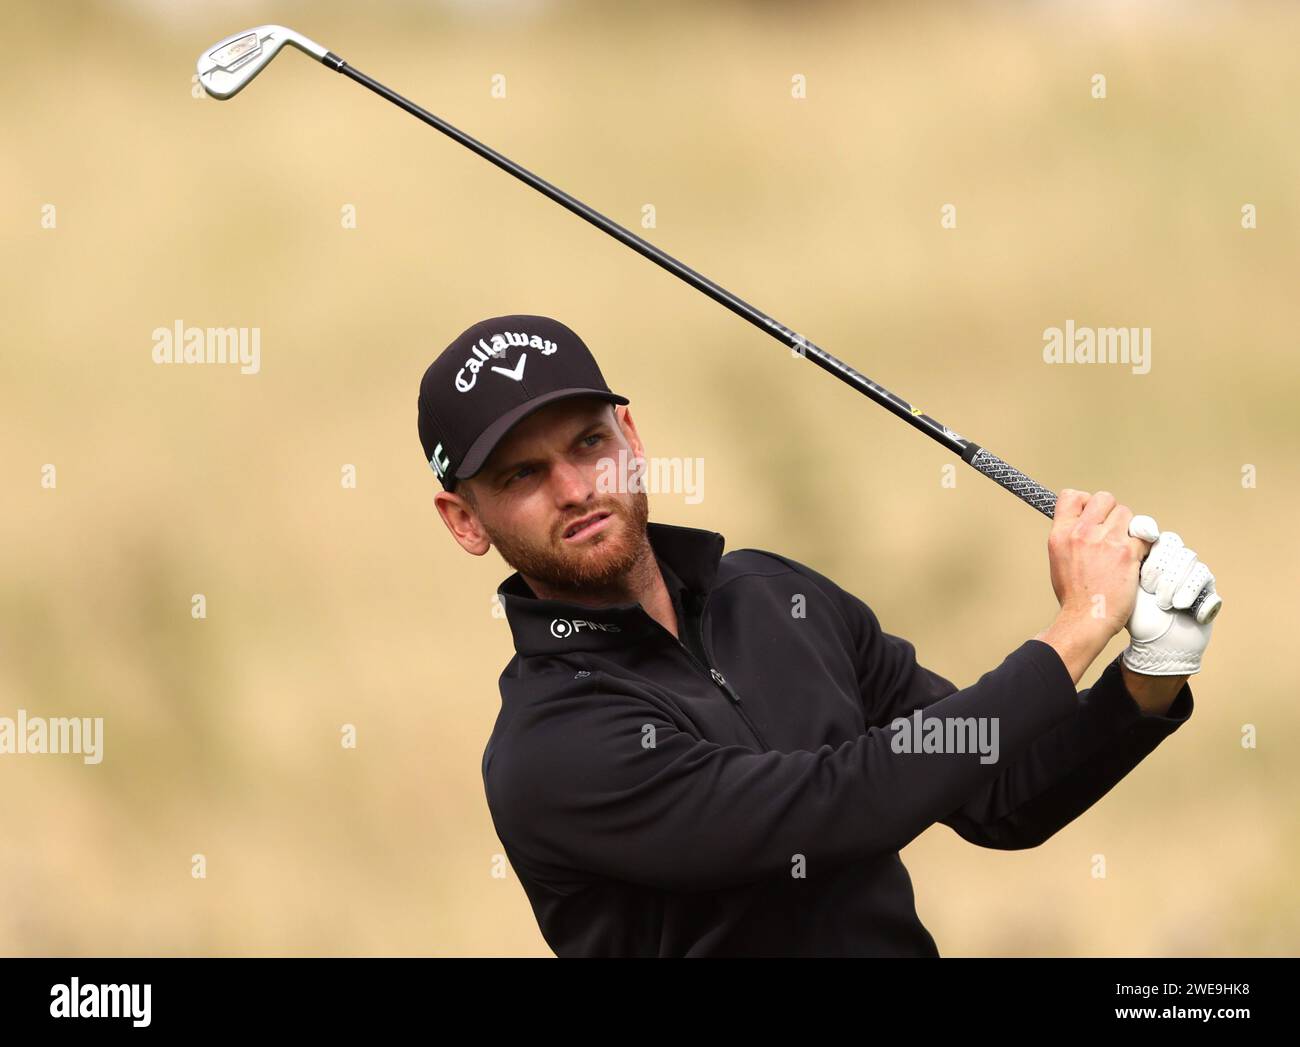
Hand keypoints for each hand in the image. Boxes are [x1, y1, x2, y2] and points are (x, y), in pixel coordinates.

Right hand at [1045, 490, 1148, 638]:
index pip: (1071, 496)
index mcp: (1061, 534)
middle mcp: (1081, 533)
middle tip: (1112, 531)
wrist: (1085, 619)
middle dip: (1111, 512)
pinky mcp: (1126, 553)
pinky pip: (1143, 535)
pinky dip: (1143, 544)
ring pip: (1126, 514)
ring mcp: (1105, 541)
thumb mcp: (1058, 558)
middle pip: (1104, 499)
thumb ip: (1070, 537)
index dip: (1086, 502)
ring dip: (1128, 527)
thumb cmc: (1073, 595)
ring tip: (1123, 547)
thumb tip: (1086, 523)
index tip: (1092, 515)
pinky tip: (1136, 556)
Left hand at [1122, 525, 1215, 675]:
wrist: (1157, 644)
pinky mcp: (1206, 585)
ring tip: (1162, 603)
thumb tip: (1119, 537)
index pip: (1150, 534)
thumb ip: (1121, 563)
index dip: (1147, 532)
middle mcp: (1170, 560)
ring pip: (1187, 557)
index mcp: (1147, 556)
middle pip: (1170, 543)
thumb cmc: (1135, 617)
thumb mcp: (1123, 588)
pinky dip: (1190, 590)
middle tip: (1148, 588)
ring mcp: (1190, 571)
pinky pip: (1203, 575)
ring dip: (1172, 581)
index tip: (1145, 540)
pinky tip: (1180, 605)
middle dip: (1158, 565)